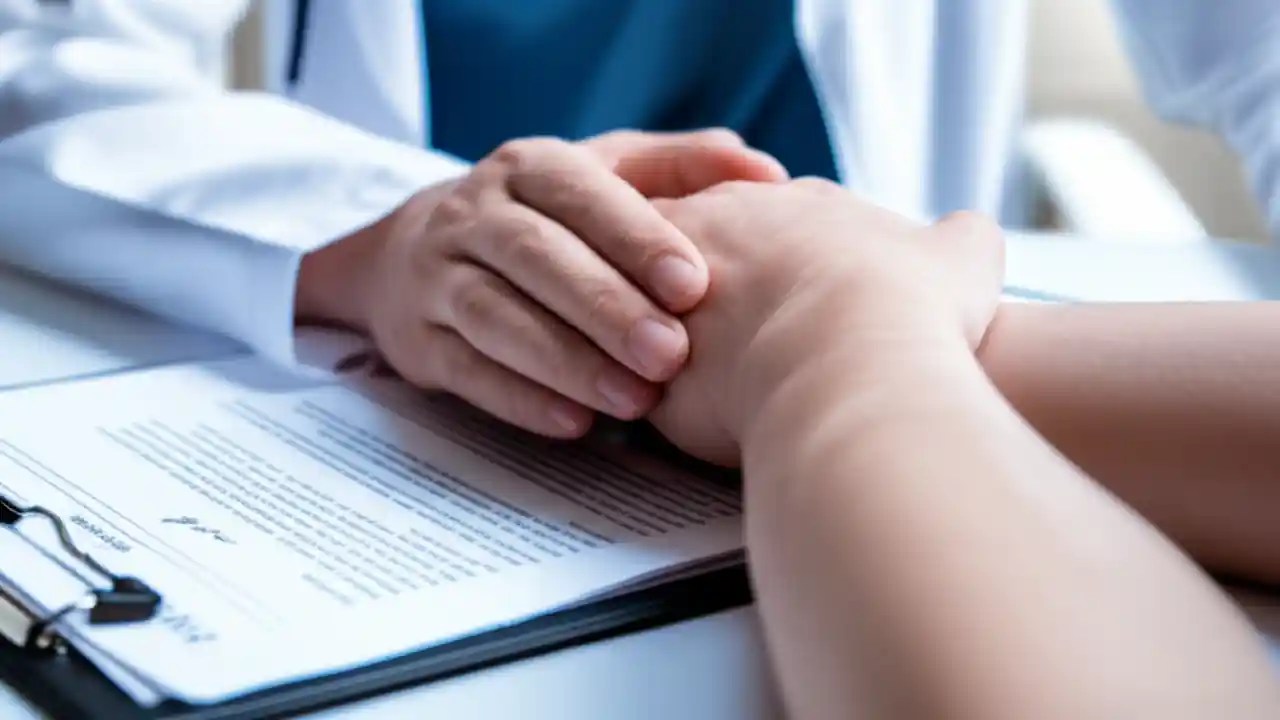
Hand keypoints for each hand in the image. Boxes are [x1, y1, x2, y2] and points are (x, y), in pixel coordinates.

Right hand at [297, 130, 787, 436]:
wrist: (411, 255)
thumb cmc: (544, 217)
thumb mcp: (602, 173)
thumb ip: (681, 167)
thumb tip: (769, 173)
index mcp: (528, 167)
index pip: (580, 194)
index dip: (635, 238)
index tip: (693, 284)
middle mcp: (473, 215)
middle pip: (535, 258)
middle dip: (605, 308)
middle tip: (671, 355)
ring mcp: (435, 279)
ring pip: (496, 317)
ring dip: (566, 361)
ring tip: (635, 401)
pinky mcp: (417, 342)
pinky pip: (466, 371)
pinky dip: (519, 399)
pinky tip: (575, 424)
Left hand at [648, 179, 1003, 464]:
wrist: (860, 364)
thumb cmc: (912, 308)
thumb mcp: (964, 257)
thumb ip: (958, 240)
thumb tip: (967, 240)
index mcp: (779, 202)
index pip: (746, 209)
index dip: (761, 254)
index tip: (780, 293)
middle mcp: (713, 234)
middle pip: (675, 248)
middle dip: (690, 287)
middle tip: (725, 335)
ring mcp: (670, 295)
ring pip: (637, 306)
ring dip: (658, 336)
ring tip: (697, 381)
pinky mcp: (648, 363)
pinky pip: (631, 376)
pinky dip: (654, 397)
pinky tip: (684, 426)